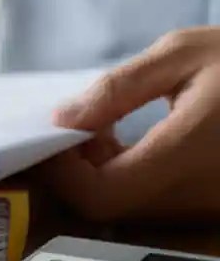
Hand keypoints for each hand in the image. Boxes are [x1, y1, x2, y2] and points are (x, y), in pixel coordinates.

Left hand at [46, 27, 219, 221]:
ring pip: (129, 207)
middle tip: (82, 125)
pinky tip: (137, 139)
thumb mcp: (183, 53)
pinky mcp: (212, 203)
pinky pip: (154, 201)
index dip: (63, 172)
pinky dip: (130, 174)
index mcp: (188, 153)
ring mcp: (208, 204)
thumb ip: (117, 89)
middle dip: (78, 169)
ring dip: (102, 172)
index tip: (56, 134)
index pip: (99, 195)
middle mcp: (198, 192)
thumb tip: (63, 119)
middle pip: (108, 206)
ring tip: (109, 126)